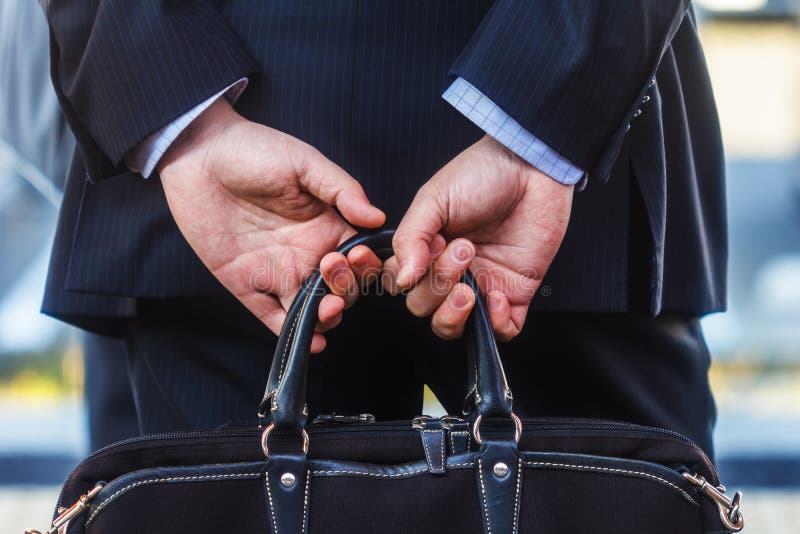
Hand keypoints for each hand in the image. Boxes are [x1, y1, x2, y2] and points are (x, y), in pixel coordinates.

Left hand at [159, 98, 384, 351]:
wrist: (197, 155)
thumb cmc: (253, 151)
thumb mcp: (304, 163)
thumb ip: (342, 189)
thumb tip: (377, 217)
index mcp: (326, 226)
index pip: (357, 258)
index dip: (364, 265)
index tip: (357, 257)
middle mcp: (306, 254)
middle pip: (339, 288)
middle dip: (346, 290)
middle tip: (333, 272)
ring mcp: (277, 271)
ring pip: (312, 309)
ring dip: (326, 317)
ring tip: (327, 310)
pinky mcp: (246, 284)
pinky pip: (273, 317)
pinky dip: (293, 332)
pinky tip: (310, 340)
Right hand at [386, 135, 572, 339]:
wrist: (532, 169)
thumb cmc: (482, 174)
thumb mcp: (434, 198)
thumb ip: (411, 237)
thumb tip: (403, 279)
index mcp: (425, 250)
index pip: (399, 283)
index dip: (405, 278)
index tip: (425, 250)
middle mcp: (449, 272)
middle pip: (421, 307)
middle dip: (436, 286)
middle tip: (462, 249)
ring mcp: (481, 284)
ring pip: (451, 326)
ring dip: (454, 313)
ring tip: (470, 286)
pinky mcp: (514, 294)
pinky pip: (500, 331)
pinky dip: (494, 324)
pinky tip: (496, 297)